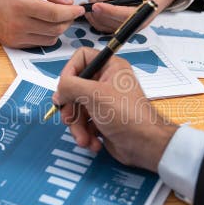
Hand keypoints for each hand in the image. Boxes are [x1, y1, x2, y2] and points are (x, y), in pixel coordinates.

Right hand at [0, 0, 84, 47]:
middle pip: (55, 28)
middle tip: (70, 11)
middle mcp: (18, 24)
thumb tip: (68, 1)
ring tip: (57, 17)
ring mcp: (15, 36)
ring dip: (58, 29)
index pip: (55, 14)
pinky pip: (39, 44)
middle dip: (68, 20)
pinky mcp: (13, 44)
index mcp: (22, 5)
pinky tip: (44, 24)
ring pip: (50, 39)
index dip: (71, 12)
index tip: (80, 8)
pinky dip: (47, 35)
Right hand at [52, 48, 177, 171]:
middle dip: (70, 108)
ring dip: (77, 126)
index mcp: (110, 67)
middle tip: (69, 118)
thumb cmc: (126, 115)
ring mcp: (103, 102)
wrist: (144, 145)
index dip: (69, 72)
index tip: (64, 89)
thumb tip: (59, 91)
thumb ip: (70, 86)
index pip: (81, 58)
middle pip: (74, 87)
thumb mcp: (94, 95)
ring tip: (84, 138)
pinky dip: (85, 134)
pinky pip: (83, 123)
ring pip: (76, 109)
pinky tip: (93, 142)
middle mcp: (106, 82)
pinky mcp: (102, 120)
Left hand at [85, 0, 184, 32]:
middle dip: (98, 2)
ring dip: (93, 6)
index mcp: (145, 13)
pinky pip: (100, 22)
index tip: (97, 4)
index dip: (110, 11)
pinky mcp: (117, 22)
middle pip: (110, 20)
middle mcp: (134, 23)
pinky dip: (92, 13)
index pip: (125, 17)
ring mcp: (125, 24)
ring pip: (102, 22)